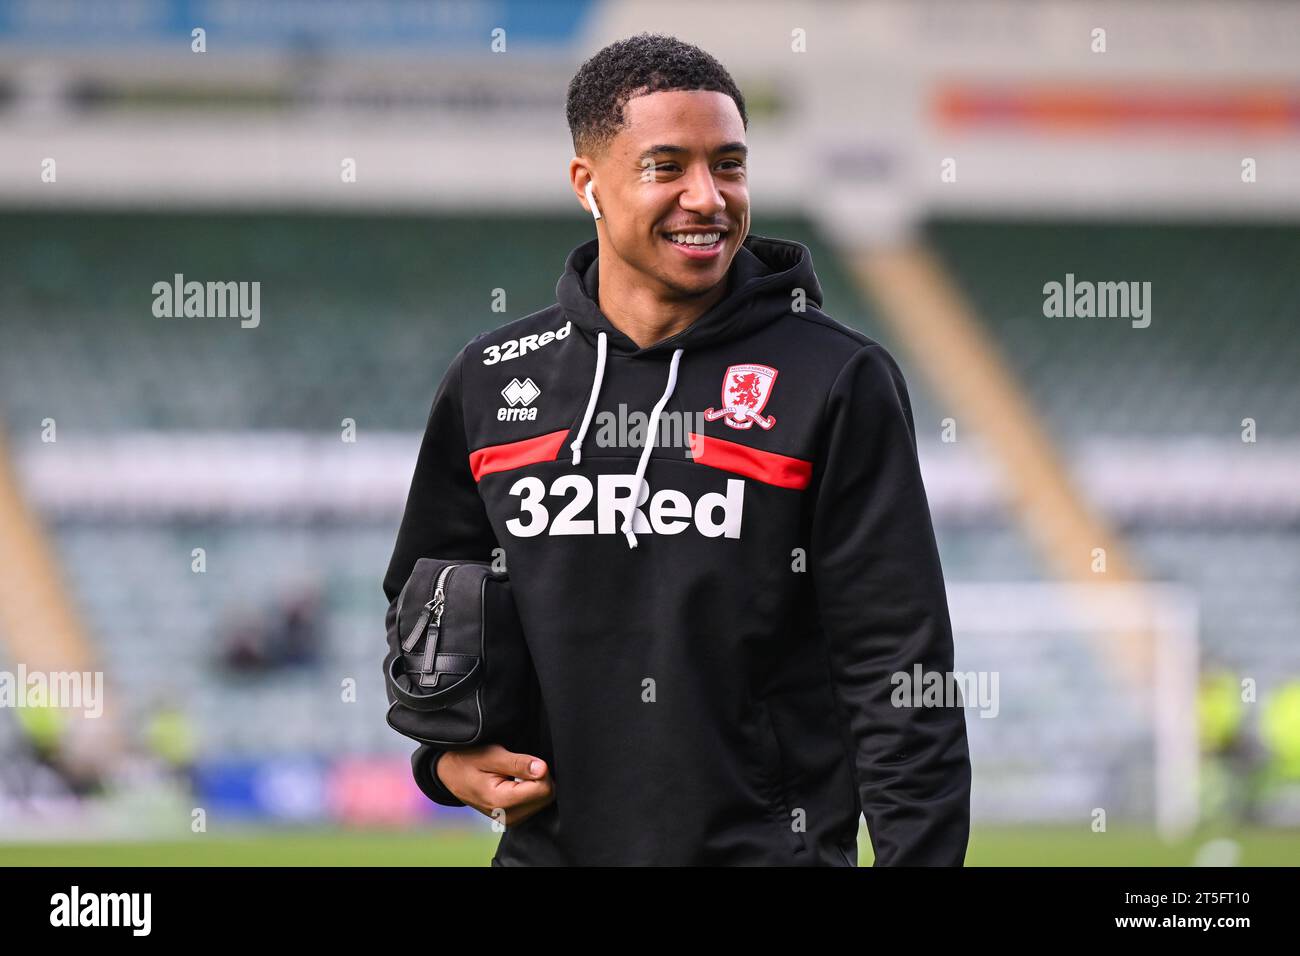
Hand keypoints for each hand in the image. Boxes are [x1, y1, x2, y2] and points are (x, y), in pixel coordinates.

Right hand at [436, 744, 554, 826]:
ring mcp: (511, 820)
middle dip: (540, 778)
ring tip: (515, 774)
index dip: (541, 770)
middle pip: (546, 797)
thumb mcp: (491, 755)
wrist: (449, 774)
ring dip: (535, 784)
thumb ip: (518, 763)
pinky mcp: (513, 819)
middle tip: (520, 765)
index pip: (544, 789)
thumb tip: (543, 769)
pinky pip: (536, 805)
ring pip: (543, 801)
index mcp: (501, 802)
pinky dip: (531, 791)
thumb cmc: (468, 760)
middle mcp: (508, 817)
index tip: (527, 760)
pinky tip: (517, 783)